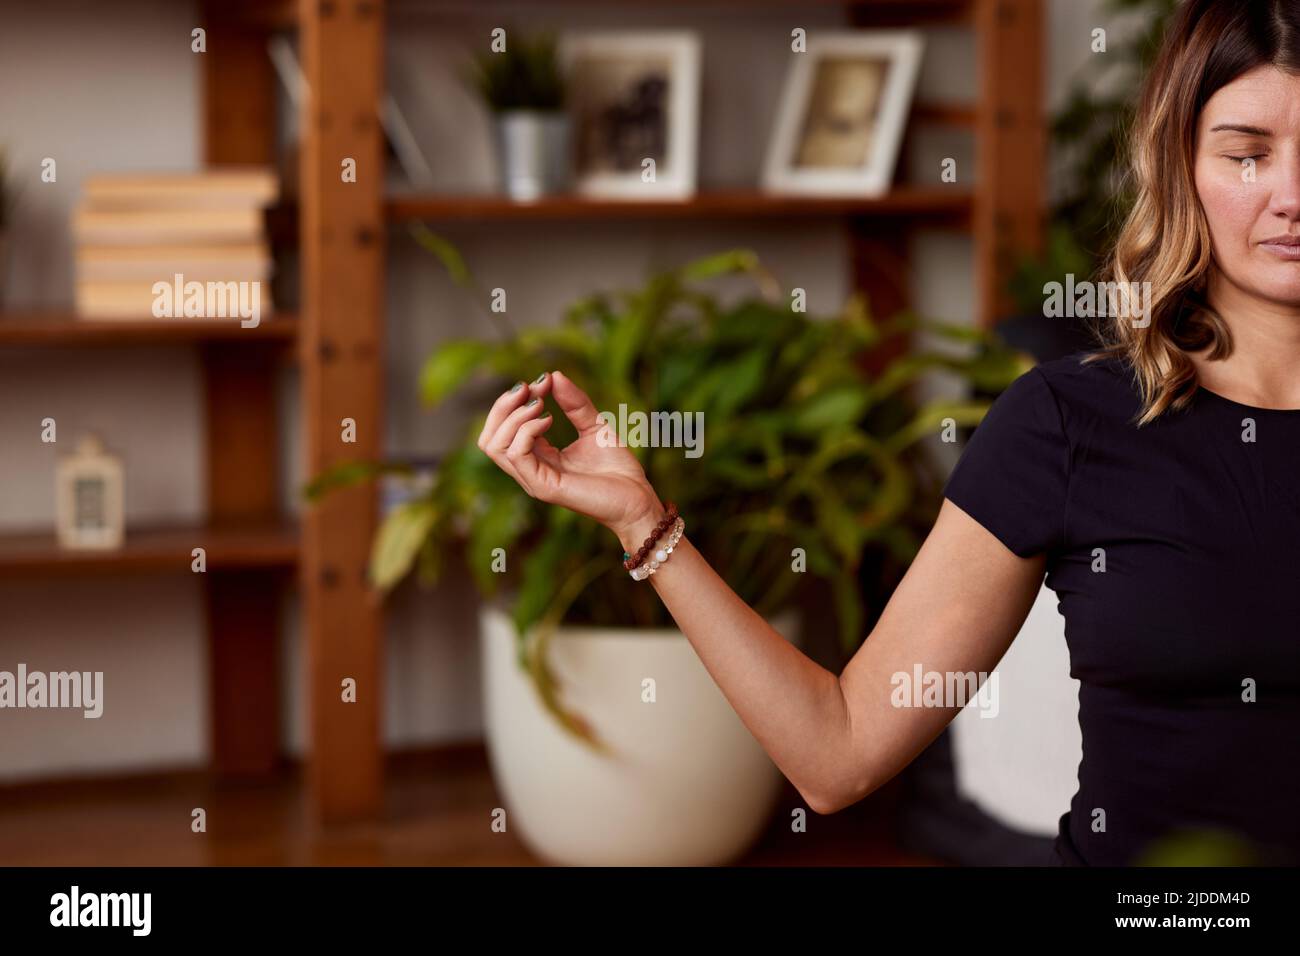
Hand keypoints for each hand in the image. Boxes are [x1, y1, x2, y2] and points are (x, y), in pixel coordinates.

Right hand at [477, 370, 662, 539]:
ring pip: (495, 446)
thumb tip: (553, 375)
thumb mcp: (594, 425)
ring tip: (540, 405)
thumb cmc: (617, 468)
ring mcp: (533, 480)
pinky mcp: (543, 487)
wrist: (637, 497)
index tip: (543, 380)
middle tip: (530, 389)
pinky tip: (549, 420)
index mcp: (537, 457)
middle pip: (489, 438)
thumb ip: (575, 403)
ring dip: (513, 417)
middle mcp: (530, 470)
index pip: (502, 429)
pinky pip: (517, 455)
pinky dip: (527, 430)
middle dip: (503, 406)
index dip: (515, 400)